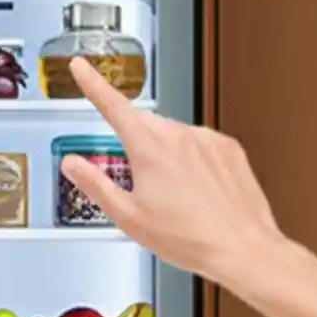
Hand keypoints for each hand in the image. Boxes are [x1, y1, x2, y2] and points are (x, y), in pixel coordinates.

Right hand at [59, 57, 287, 285]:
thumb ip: (95, 185)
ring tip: (173, 194)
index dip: (92, 83)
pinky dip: (190, 158)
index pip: (112, 105)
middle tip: (138, 180)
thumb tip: (73, 165)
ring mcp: (207, 139)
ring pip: (172, 134)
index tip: (81, 67)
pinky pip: (199, 143)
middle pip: (143, 124)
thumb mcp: (128, 217)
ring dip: (163, 153)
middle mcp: (180, 136)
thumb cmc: (190, 238)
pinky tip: (195, 189)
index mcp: (150, 149)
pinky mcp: (229, 148)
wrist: (243, 250)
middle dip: (133, 143)